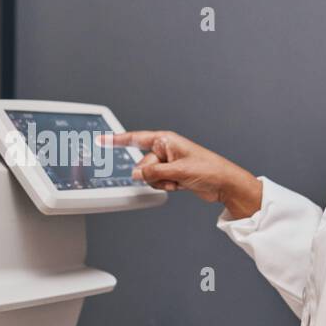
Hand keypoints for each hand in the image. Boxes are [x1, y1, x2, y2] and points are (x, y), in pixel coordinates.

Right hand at [102, 130, 262, 218]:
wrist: (224, 184)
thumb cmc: (209, 169)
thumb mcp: (178, 170)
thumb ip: (154, 171)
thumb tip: (136, 173)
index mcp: (166, 140)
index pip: (136, 138)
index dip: (117, 140)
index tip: (101, 140)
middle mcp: (165, 150)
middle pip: (142, 163)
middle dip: (153, 173)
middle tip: (170, 176)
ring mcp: (168, 163)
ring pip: (149, 175)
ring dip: (161, 182)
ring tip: (178, 180)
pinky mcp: (171, 175)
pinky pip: (157, 182)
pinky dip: (166, 186)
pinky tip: (180, 185)